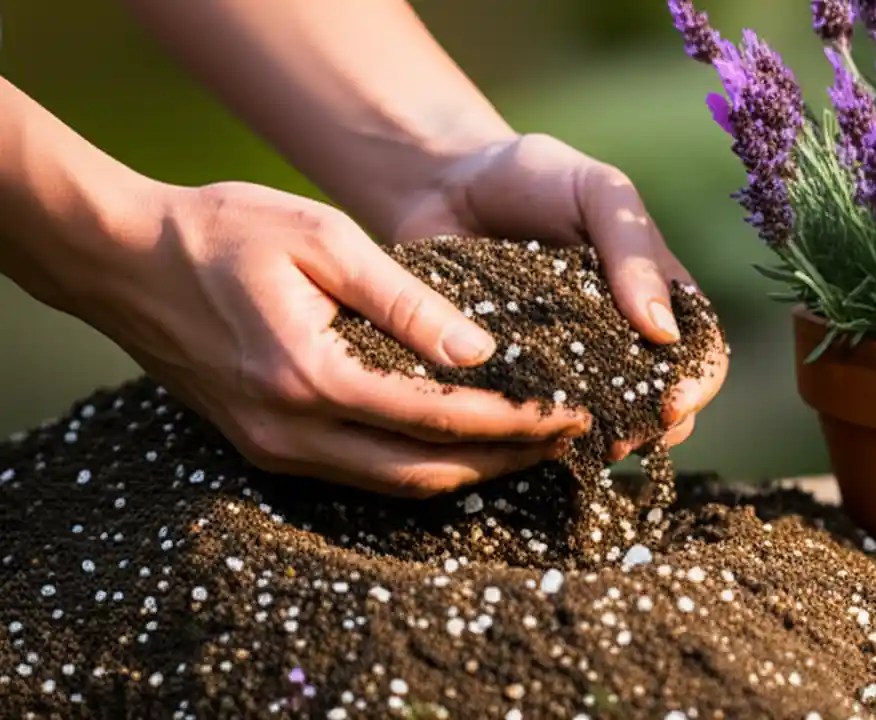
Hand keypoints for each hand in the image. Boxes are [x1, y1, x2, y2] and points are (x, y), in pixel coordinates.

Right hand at [51, 180, 589, 496]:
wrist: (121, 259)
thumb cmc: (223, 230)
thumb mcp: (322, 239)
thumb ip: (406, 301)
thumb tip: (484, 353)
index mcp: (308, 375)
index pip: (440, 416)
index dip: (517, 421)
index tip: (575, 411)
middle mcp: (291, 432)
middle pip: (427, 471)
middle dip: (508, 460)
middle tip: (570, 438)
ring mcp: (274, 451)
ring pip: (397, 485)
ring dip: (470, 471)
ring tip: (532, 446)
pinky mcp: (266, 449)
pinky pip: (362, 476)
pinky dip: (421, 466)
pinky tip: (462, 445)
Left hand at [391, 133, 728, 459]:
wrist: (446, 181)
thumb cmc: (535, 176)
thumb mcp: (598, 192)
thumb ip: (634, 249)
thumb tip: (666, 333)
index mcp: (657, 295)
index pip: (702, 353)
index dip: (697, 383)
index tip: (671, 404)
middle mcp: (621, 338)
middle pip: (660, 403)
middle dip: (650, 429)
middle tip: (619, 438)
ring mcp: (570, 364)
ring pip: (604, 422)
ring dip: (599, 441)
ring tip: (576, 443)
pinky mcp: (516, 379)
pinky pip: (537, 419)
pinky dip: (539, 434)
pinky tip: (526, 439)